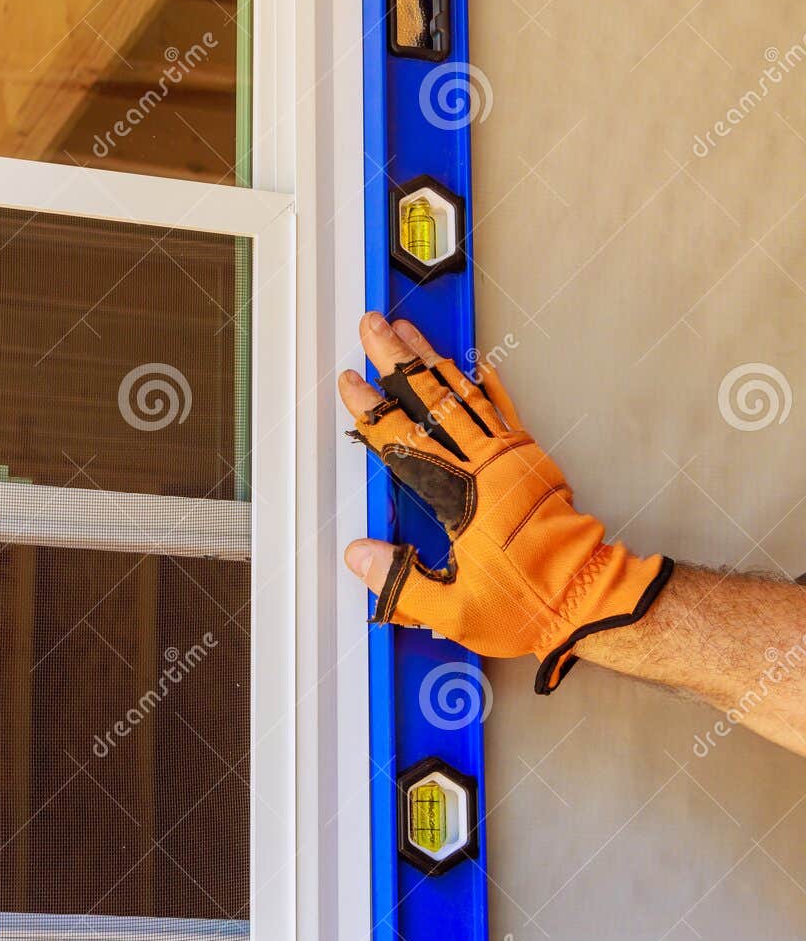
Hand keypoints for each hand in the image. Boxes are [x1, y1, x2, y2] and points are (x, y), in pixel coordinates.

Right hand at [338, 313, 672, 693]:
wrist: (589, 600)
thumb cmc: (525, 605)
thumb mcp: (452, 612)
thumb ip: (401, 582)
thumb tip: (359, 554)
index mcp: (463, 498)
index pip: (405, 442)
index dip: (373, 412)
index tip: (352, 385)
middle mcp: (487, 467)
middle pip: (433, 402)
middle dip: (398, 361)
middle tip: (374, 328)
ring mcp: (511, 459)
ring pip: (465, 397)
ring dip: (433, 362)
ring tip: (410, 332)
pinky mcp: (530, 462)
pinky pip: (504, 411)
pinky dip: (486, 385)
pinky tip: (472, 364)